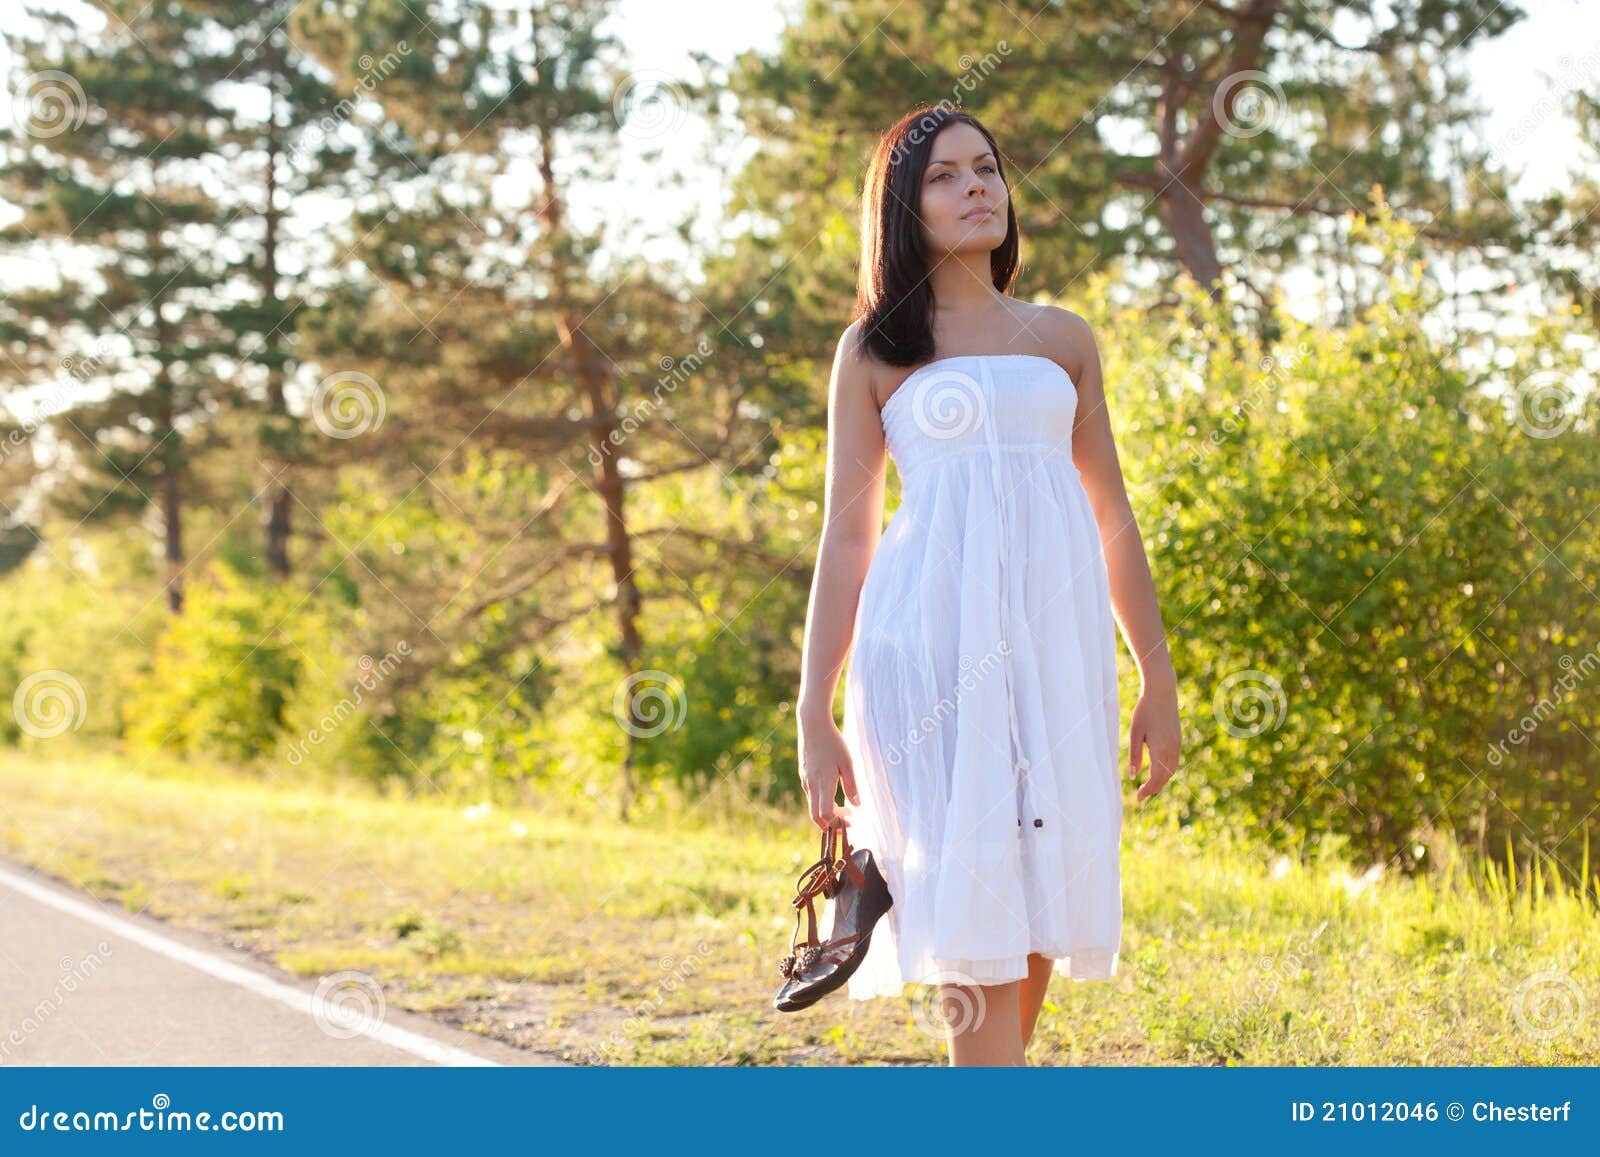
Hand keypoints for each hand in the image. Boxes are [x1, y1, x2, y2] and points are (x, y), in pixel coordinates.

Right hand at [797, 713, 859, 829]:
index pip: (826, 814)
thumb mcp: (847, 763)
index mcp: (823, 783)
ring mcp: (805, 780)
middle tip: (846, 824)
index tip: (851, 820)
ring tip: (844, 808)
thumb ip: (851, 785)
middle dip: (829, 825)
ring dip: (826, 813)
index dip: (837, 823)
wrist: (813, 725)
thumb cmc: (833, 742)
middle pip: (815, 816)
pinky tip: (833, 793)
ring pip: (813, 806)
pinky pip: (811, 795)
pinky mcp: (804, 775)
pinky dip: (821, 802)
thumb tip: (857, 806)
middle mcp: (811, 785)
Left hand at [1128, 677, 1180, 802]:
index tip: (1138, 798)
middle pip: (1165, 777)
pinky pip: (1174, 761)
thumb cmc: (1145, 710)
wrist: (1162, 691)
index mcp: (1161, 750)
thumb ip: (1134, 755)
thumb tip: (1133, 776)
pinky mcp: (1178, 739)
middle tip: (1141, 795)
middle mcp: (1173, 750)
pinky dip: (1166, 770)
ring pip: (1171, 770)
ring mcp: (1178, 744)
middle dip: (1154, 788)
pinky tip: (1156, 769)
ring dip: (1161, 779)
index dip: (1147, 791)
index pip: (1156, 779)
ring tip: (1147, 785)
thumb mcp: (1135, 733)